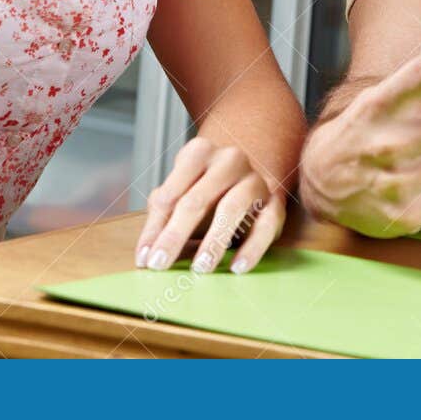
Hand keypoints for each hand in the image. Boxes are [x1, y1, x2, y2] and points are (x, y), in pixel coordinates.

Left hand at [135, 137, 285, 274]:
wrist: (246, 180)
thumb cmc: (204, 191)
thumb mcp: (178, 196)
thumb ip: (160, 220)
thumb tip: (146, 255)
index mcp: (199, 152)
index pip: (171, 192)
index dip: (155, 228)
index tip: (145, 259)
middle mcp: (229, 160)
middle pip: (197, 199)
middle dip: (175, 235)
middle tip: (161, 264)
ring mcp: (254, 179)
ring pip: (233, 208)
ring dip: (214, 241)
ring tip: (200, 268)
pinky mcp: (275, 203)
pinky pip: (266, 225)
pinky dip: (252, 249)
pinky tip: (237, 267)